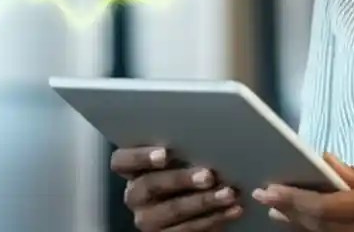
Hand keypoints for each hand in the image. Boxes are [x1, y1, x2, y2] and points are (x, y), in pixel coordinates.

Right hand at [110, 146, 242, 230]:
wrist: (198, 208)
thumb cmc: (192, 169)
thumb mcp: (184, 159)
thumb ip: (185, 148)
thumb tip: (208, 131)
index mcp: (134, 171)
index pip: (121, 161)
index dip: (139, 157)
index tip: (164, 154)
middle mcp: (135, 195)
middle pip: (149, 185)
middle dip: (181, 179)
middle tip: (208, 175)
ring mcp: (148, 219)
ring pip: (171, 210)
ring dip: (204, 201)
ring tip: (229, 193)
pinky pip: (187, 230)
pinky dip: (214, 218)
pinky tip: (233, 210)